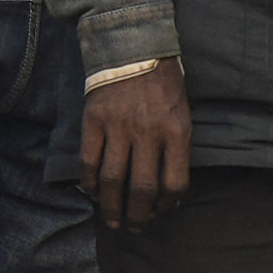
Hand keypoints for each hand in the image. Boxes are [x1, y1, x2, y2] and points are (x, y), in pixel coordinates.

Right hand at [81, 61, 192, 230]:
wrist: (133, 45)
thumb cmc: (163, 82)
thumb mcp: (182, 112)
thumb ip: (177, 147)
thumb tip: (168, 189)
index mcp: (176, 132)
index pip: (174, 183)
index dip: (167, 206)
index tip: (161, 212)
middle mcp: (148, 133)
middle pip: (141, 189)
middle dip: (138, 216)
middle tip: (135, 227)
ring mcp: (118, 127)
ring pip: (112, 180)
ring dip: (111, 207)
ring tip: (112, 220)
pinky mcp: (94, 121)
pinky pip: (89, 161)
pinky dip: (89, 182)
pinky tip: (92, 192)